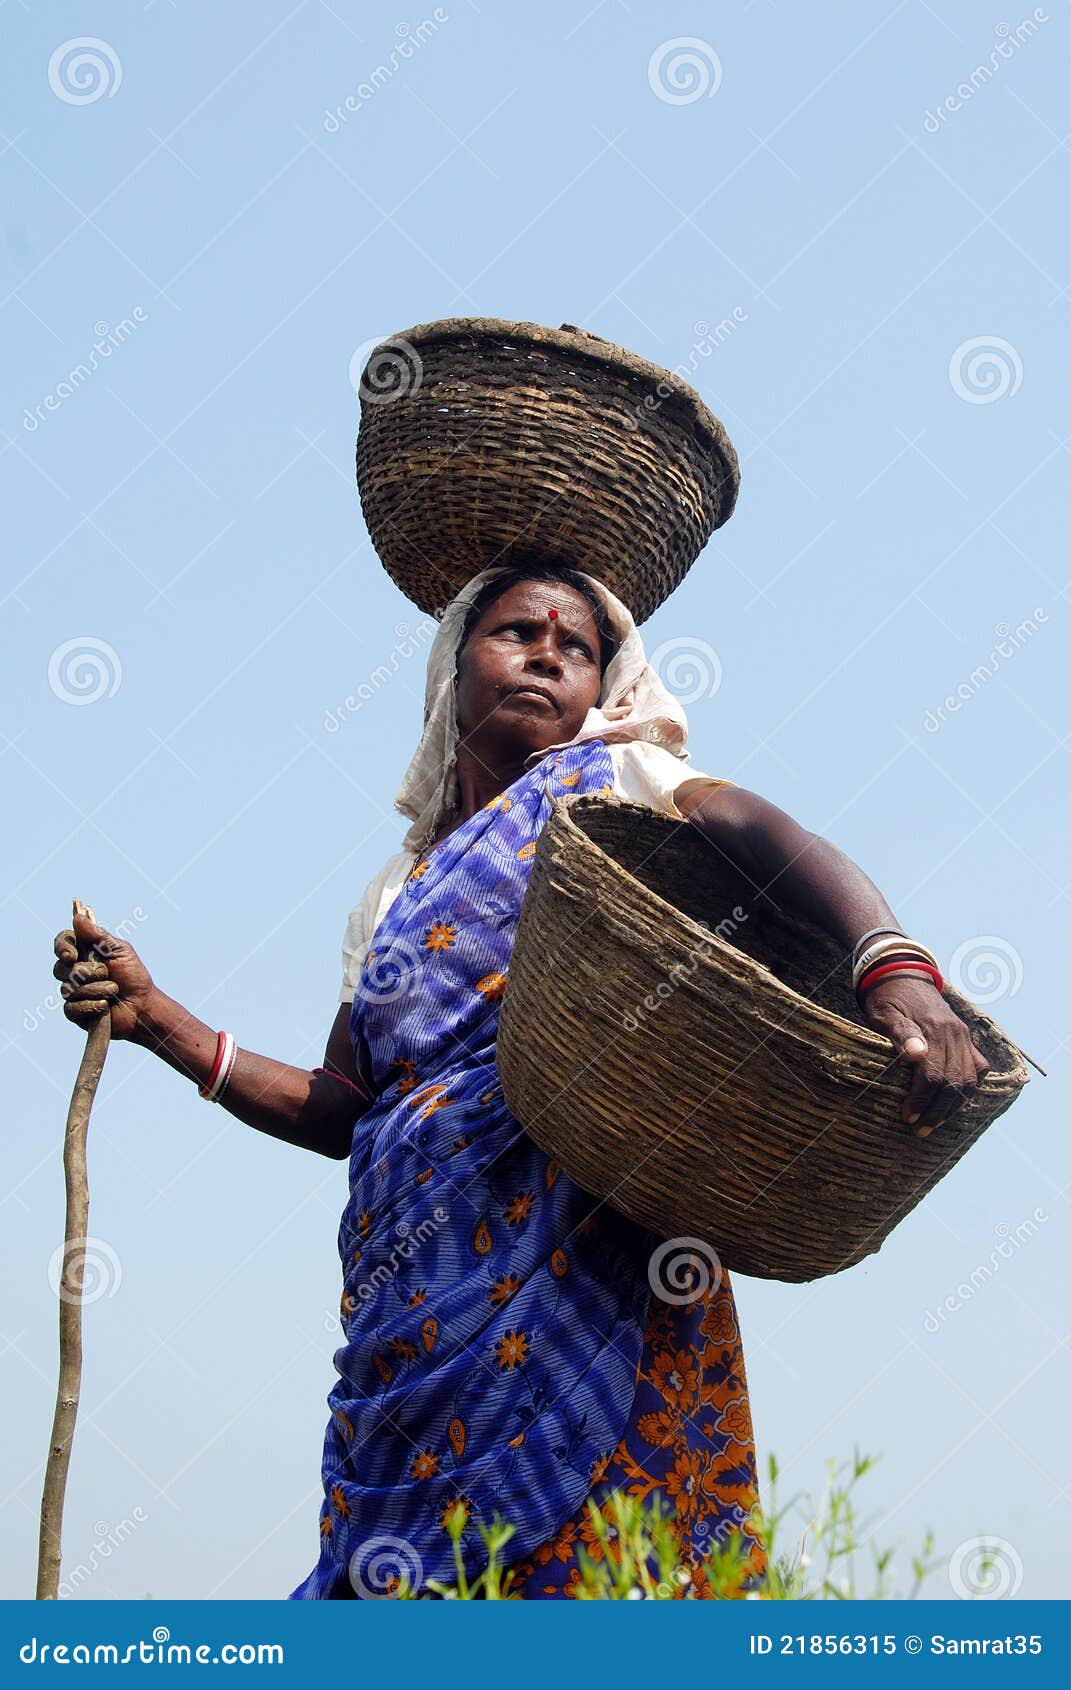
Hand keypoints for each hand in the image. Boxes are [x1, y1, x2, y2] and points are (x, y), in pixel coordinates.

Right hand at [53, 901, 155, 1041]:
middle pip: (60, 968)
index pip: (63, 943)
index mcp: (84, 953)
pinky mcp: (75, 1011)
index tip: (72, 955)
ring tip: (113, 991)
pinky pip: (71, 1008)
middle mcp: (74, 971)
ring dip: (95, 989)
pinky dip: (91, 1006)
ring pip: (67, 989)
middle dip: (86, 972)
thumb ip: (98, 936)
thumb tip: (78, 917)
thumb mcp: (120, 951)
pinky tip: (105, 1006)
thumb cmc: (133, 976)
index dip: (62, 947)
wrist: (142, 1005)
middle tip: (106, 973)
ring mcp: (73, 992)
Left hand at [861, 974, 989, 1135]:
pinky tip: (954, 1102)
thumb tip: (916, 1055)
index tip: (908, 1117)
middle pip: (954, 1081)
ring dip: (953, 1105)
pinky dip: (969, 1086)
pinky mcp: (965, 1037)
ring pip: (969, 1078)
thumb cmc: (886, 997)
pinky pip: (977, 1067)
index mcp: (934, 1028)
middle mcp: (954, 1033)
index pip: (933, 1074)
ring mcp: (963, 1035)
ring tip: (934, 1123)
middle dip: (937, 1110)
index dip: (922, 1099)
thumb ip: (900, 1034)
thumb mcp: (884, 1013)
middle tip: (919, 1129)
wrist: (901, 972)